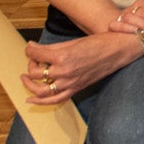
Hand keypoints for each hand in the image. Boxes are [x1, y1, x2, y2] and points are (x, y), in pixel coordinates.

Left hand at [21, 34, 142, 105]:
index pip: (36, 55)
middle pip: (35, 72)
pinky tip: (30, 99)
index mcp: (63, 57)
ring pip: (40, 89)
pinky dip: (40, 101)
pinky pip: (54, 100)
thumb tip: (33, 47)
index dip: (30, 50)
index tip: (30, 48)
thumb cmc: (99, 43)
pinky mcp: (76, 89)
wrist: (118, 50)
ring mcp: (70, 83)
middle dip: (30, 64)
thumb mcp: (73, 41)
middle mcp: (64, 72)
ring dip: (29, 84)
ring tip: (25, 78)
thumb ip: (51, 47)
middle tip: (33, 59)